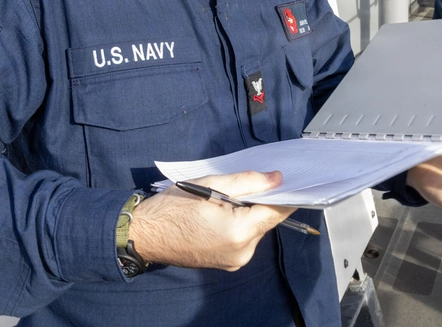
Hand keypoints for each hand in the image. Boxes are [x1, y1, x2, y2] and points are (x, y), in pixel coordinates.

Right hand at [131, 171, 294, 270]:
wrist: (145, 234)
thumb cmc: (173, 207)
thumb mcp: (211, 184)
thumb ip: (248, 181)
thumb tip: (277, 179)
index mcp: (240, 232)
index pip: (277, 212)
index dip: (286, 194)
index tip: (296, 180)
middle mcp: (242, 252)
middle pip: (265, 220)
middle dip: (260, 201)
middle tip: (247, 182)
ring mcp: (234, 262)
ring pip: (254, 229)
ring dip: (248, 213)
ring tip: (226, 198)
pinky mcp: (226, 263)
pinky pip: (243, 239)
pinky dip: (239, 224)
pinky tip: (222, 212)